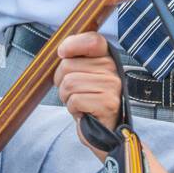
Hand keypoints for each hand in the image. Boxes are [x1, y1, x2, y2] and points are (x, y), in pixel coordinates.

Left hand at [53, 32, 122, 156]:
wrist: (103, 132)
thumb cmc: (88, 103)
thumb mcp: (81, 77)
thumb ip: (74, 61)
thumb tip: (61, 51)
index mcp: (107, 58)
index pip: (92, 40)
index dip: (72, 44)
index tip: (62, 53)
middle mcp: (112, 69)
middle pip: (68, 65)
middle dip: (62, 82)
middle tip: (74, 93)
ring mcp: (111, 86)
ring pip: (69, 83)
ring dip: (66, 97)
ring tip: (79, 103)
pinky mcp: (107, 103)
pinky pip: (75, 100)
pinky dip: (73, 109)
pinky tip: (84, 112)